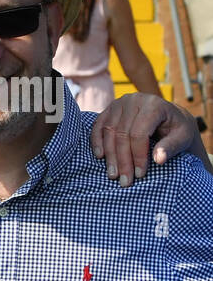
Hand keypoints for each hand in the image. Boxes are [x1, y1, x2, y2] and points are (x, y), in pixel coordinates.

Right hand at [90, 92, 206, 185]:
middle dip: (122, 160)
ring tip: (113, 175)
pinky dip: (97, 142)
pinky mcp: (109, 109)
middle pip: (122, 134)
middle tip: (124, 180)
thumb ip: (171, 147)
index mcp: (154, 105)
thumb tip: (159, 159)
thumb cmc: (176, 129)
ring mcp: (119, 103)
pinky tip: (100, 157)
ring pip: (108, 132)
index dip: (138, 156)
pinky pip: (98, 127)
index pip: (139, 133)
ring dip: (109, 156)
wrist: (167, 116)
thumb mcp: (182, 137)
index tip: (140, 175)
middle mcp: (134, 100)